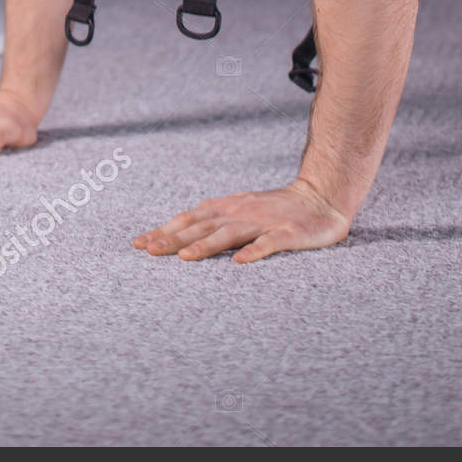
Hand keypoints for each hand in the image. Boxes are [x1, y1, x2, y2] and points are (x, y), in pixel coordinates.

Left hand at [131, 177, 351, 262]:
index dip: (165, 230)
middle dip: (173, 239)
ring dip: (206, 246)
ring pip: (229, 234)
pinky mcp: (288, 233)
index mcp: (226, 209)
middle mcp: (240, 212)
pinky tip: (239, 262)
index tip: (140, 244)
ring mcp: (263, 222)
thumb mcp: (241, 210)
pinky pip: (268, 243)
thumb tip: (180, 234)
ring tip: (185, 257)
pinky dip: (253, 251)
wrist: (321, 198)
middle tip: (148, 250)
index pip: (189, 220)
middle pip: (201, 227)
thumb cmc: (276, 209)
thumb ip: (215, 221)